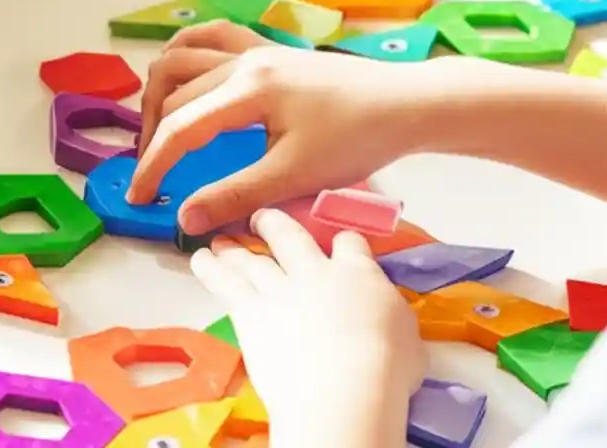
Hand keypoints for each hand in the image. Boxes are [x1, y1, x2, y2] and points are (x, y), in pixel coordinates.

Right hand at [130, 29, 448, 232]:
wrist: (406, 103)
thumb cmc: (357, 139)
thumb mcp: (295, 175)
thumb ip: (235, 195)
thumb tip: (186, 218)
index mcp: (248, 89)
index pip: (181, 128)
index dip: (153, 166)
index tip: (139, 198)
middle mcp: (244, 59)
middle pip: (173, 88)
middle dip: (152, 132)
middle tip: (153, 171)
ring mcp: (256, 48)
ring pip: (183, 54)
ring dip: (161, 89)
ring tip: (160, 127)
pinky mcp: (270, 49)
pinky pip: (212, 38)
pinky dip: (187, 54)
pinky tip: (186, 77)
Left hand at [192, 209, 426, 445]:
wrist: (344, 388)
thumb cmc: (386, 370)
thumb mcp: (407, 337)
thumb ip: (390, 318)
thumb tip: (387, 321)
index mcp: (358, 274)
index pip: (350, 244)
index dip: (342, 242)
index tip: (337, 243)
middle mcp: (315, 272)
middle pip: (290, 236)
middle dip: (274, 223)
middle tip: (260, 217)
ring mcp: (279, 289)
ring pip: (252, 258)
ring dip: (234, 247)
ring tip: (220, 238)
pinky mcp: (250, 311)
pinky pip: (225, 282)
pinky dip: (210, 268)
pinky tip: (199, 258)